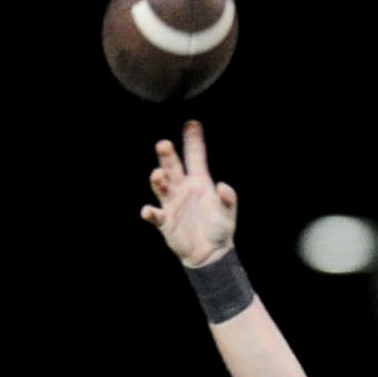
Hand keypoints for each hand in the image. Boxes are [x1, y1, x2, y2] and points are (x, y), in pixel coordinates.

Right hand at [140, 119, 237, 267]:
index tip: (192, 123)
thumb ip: (228, 199)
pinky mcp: (165, 221)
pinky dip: (150, 213)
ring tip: (158, 174)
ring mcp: (171, 203)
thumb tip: (223, 187)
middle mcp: (182, 188)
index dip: (193, 141)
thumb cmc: (220, 228)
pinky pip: (155, 215)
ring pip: (161, 187)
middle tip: (164, 145)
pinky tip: (148, 211)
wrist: (211, 253)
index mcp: (199, 182)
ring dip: (157, 181)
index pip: (195, 157)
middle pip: (173, 167)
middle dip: (167, 156)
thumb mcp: (228, 213)